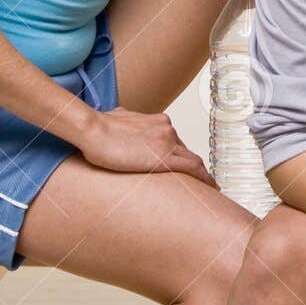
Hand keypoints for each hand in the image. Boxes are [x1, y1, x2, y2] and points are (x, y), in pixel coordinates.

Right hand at [76, 107, 216, 183]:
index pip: (175, 140)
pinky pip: (193, 169)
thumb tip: (120, 121)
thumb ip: (126, 121)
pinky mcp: (164, 159)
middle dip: (191, 165)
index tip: (184, 162)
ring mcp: (167, 142)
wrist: (93, 130)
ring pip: (193, 160)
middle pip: (186, 150)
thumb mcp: (117, 118)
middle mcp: (167, 129)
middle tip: (198, 179)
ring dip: (201, 173)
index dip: (181, 153)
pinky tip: (212, 186)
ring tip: (208, 187)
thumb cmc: (99, 127)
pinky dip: (205, 178)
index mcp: (157, 121)